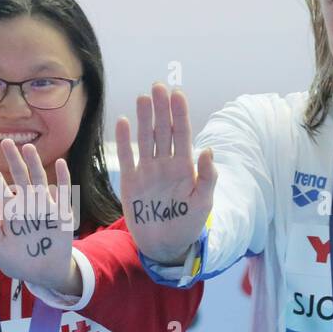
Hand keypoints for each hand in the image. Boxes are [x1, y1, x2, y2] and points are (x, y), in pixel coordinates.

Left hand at [0, 139, 78, 294]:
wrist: (43, 273)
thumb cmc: (16, 261)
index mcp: (9, 211)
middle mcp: (26, 204)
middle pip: (19, 177)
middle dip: (13, 160)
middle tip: (5, 141)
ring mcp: (44, 207)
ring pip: (39, 180)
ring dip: (34, 164)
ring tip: (28, 148)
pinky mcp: (61, 213)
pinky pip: (63, 193)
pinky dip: (63, 178)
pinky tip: (60, 163)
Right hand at [115, 82, 215, 264]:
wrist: (165, 245)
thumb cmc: (188, 224)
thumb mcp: (203, 203)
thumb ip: (208, 177)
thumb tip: (209, 150)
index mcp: (185, 167)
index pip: (182, 134)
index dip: (180, 113)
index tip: (178, 93)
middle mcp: (165, 164)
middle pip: (163, 130)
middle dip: (161, 108)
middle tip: (158, 86)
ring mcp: (147, 171)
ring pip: (146, 139)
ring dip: (144, 118)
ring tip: (143, 97)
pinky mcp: (131, 182)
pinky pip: (127, 157)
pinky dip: (125, 140)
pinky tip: (124, 121)